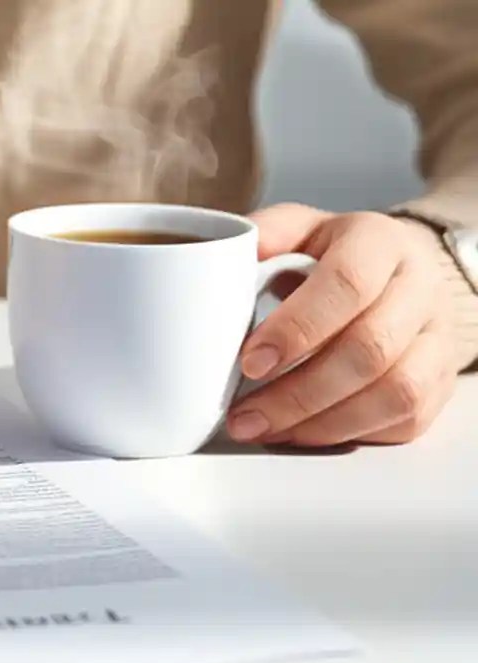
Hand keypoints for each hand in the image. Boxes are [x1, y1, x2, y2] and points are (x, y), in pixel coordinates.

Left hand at [227, 203, 459, 446]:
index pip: (347, 284)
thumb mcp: (299, 229)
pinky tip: (301, 433)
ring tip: (265, 430)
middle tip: (243, 416)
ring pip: (395, 393)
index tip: (249, 361)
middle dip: (298, 393)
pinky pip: (405, 420)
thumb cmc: (333, 254)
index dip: (297, 328)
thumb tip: (221, 255)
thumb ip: (265, 235)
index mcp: (379, 241)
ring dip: (321, 423)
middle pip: (370, 349)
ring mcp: (438, 338)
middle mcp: (419, 288)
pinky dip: (349, 433)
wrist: (399, 270)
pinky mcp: (441, 381)